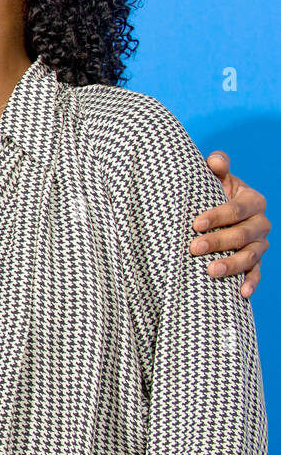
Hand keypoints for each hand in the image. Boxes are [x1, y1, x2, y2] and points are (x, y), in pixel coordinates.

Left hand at [191, 151, 267, 296]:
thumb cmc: (213, 193)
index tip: (196, 224)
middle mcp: (261, 224)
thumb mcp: (215, 178)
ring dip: (232, 264)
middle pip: (242, 234)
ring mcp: (260, 245)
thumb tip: (215, 160)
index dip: (218, 216)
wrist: (218, 213)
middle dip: (218, 241)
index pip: (238, 209)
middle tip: (193, 247)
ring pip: (250, 256)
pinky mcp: (256, 262)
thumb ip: (217, 166)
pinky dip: (251, 283)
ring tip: (211, 271)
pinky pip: (256, 273)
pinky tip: (242, 293)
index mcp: (253, 201)